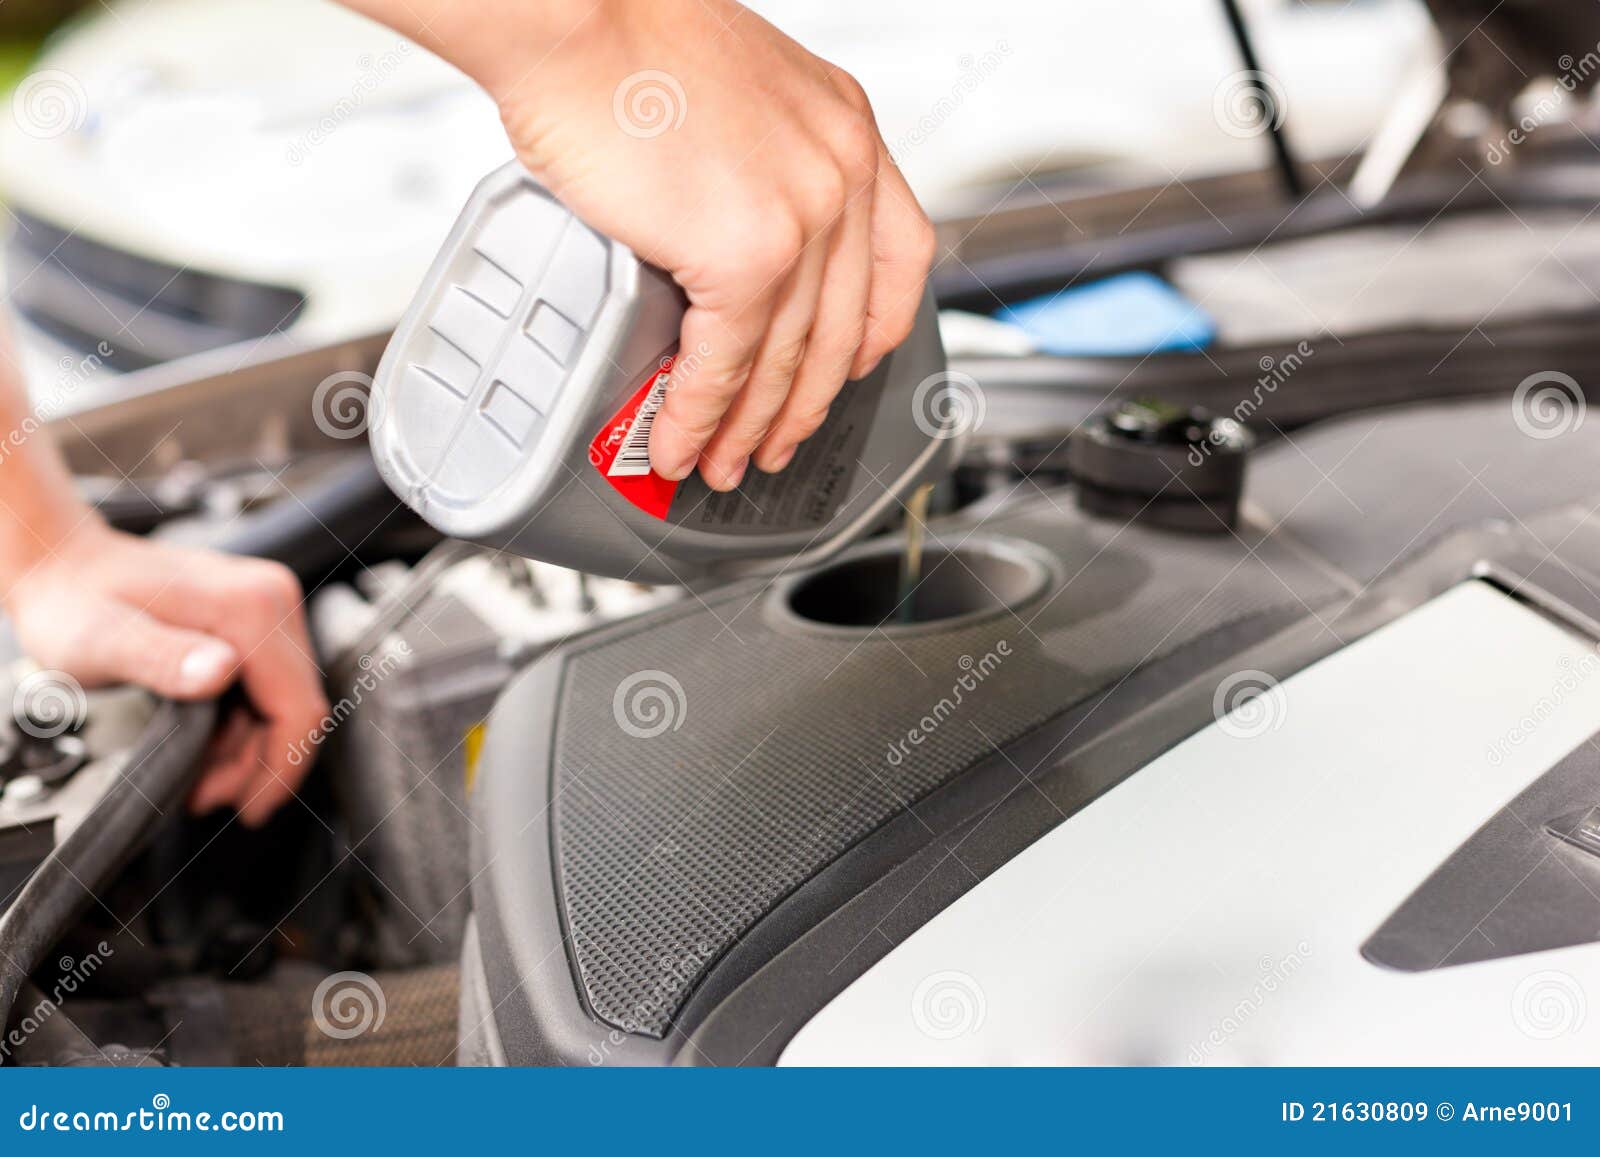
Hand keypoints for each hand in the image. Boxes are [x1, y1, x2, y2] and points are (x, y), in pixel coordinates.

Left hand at [4, 518, 329, 826]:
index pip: (298, 704)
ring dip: (246, 747)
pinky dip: (242, 722)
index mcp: (251, 607)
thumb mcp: (102, 640)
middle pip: (295, 707)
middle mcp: (272, 601)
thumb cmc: (75, 602)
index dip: (281, 766)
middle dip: (256, 763)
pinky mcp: (257, 618)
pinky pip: (269, 685)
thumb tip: (221, 672)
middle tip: (200, 795)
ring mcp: (268, 608)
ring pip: (284, 701)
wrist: (66, 567)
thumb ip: (161, 657)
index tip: (250, 810)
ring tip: (196, 775)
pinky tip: (203, 739)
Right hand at [400, 0, 936, 490]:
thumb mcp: (738, 92)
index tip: (852, 369)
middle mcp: (840, 172)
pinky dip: (699, 414)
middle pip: (841, 329)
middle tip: (775, 445)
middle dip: (803, 406)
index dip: (875, 331)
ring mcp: (802, 216)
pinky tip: (681, 440)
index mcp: (846, 130)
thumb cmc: (625, 38)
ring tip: (720, 464)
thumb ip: (758, 167)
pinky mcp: (745, 253)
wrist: (572, 13)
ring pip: (787, 360)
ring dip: (750, 428)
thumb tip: (725, 231)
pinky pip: (726, 363)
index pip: (900, 258)